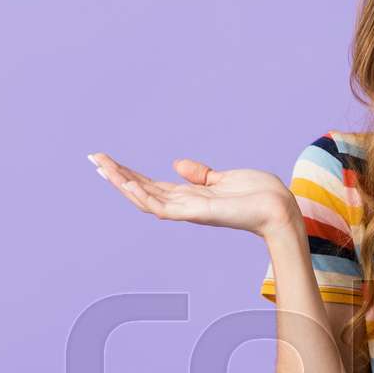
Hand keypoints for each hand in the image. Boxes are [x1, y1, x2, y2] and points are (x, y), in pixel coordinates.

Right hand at [90, 151, 297, 239]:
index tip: (108, 160)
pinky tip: (125, 181)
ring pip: (145, 199)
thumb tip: (177, 164)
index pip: (152, 185)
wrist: (280, 207)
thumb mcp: (224, 179)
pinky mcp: (196, 213)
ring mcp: (189, 211)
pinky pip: (162, 207)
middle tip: (93, 159)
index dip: (129, 174)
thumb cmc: (259, 195)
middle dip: (117, 175)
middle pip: (142, 191)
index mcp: (191, 196)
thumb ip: (200, 174)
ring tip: (101, 166)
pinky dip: (142, 195)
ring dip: (122, 182)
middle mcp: (185, 205)